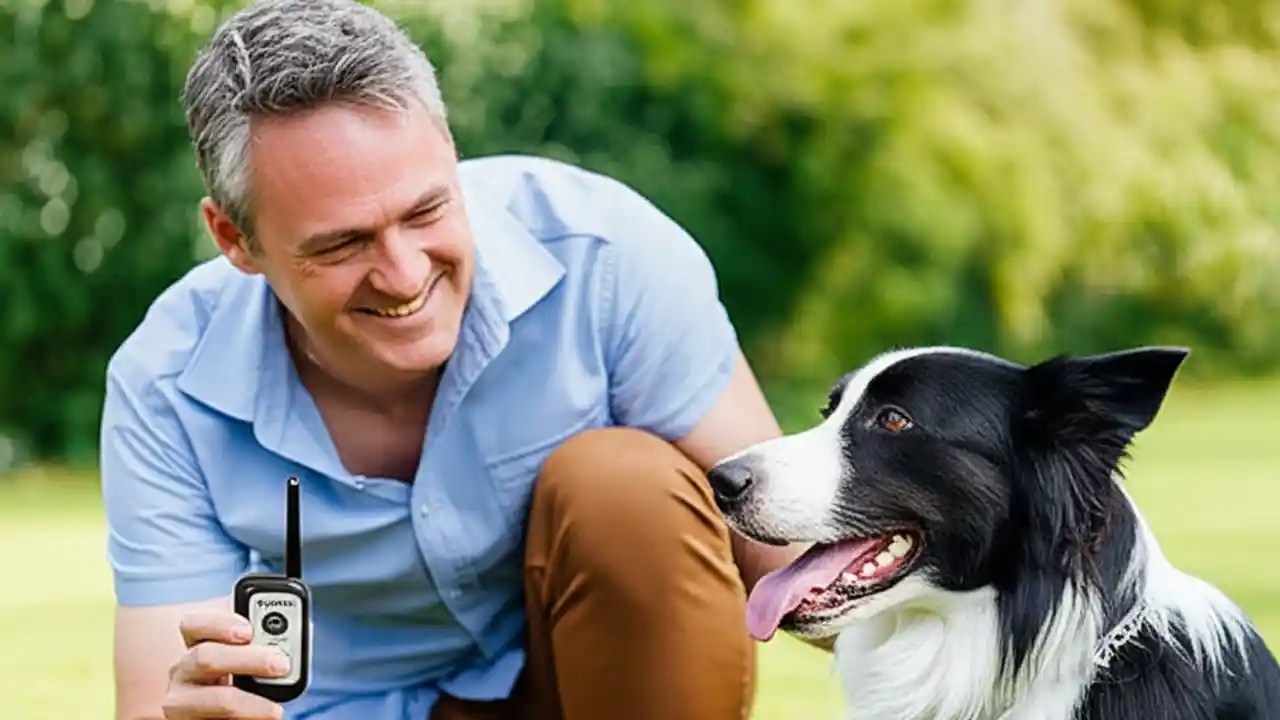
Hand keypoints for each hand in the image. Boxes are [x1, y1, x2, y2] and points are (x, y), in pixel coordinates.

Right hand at [161, 609, 291, 718]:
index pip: (194, 623)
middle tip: (282, 664)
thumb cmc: (243, 674)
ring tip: (275, 710)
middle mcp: (184, 670)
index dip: (220, 624)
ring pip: (214, 700)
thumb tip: (298, 637)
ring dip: (249, 703)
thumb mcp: (250, 652)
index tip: (249, 631)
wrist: (224, 713)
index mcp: (196, 643)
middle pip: (205, 657)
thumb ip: (268, 640)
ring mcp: (182, 702)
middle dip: (248, 659)